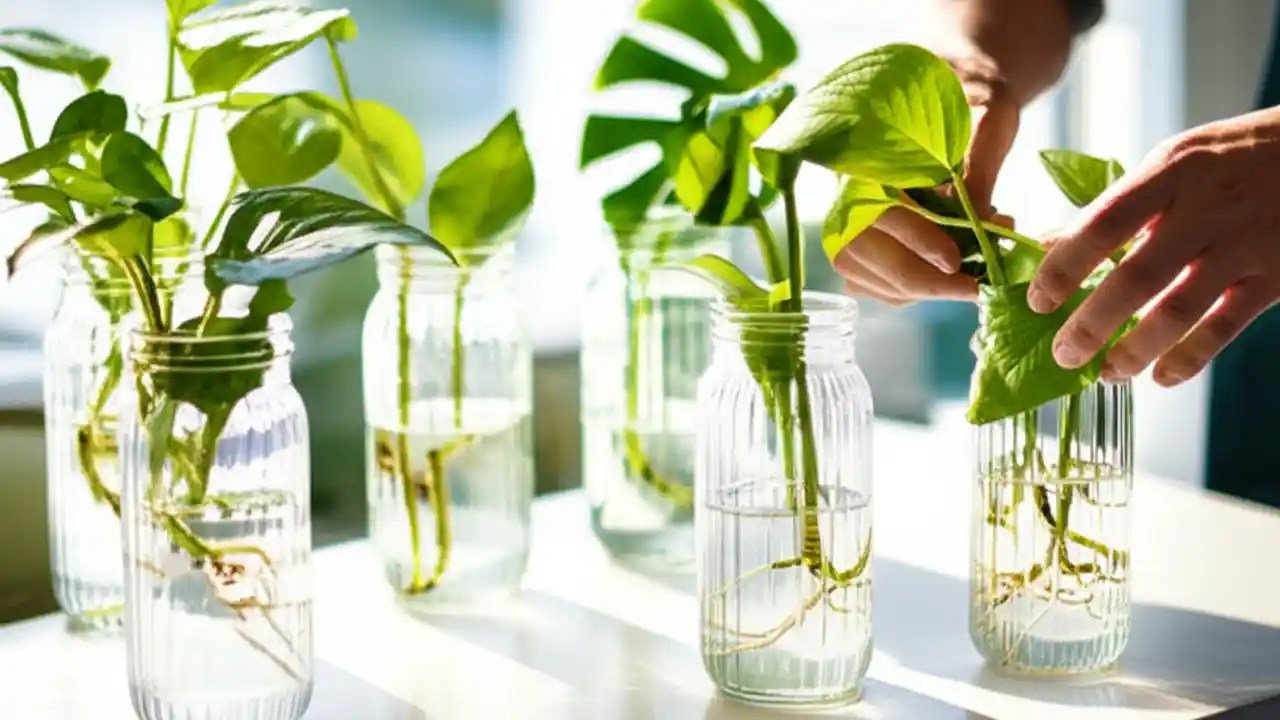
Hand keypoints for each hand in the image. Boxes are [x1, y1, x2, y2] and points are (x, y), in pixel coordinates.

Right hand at [834, 64, 1018, 305]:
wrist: (956, 85)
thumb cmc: (972, 92)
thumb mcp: (988, 117)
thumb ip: (978, 170)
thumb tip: (978, 230)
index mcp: (865, 149)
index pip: (878, 205)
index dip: (916, 239)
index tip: (956, 261)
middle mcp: (843, 187)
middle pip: (862, 253)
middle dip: (923, 279)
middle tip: (974, 287)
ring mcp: (846, 218)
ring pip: (864, 276)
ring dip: (919, 290)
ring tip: (972, 276)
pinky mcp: (861, 241)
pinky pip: (873, 283)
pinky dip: (910, 293)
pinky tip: (948, 279)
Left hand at [1028, 107, 1279, 385]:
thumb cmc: (1234, 159)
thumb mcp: (1175, 162)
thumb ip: (1118, 205)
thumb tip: (1047, 242)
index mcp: (1171, 172)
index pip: (1102, 224)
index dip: (1063, 268)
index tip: (1038, 302)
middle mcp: (1207, 208)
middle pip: (1136, 277)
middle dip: (1091, 324)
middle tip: (1064, 354)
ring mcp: (1245, 244)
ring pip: (1179, 310)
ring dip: (1135, 350)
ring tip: (1107, 373)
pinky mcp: (1278, 275)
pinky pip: (1226, 326)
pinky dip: (1190, 357)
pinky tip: (1161, 377)